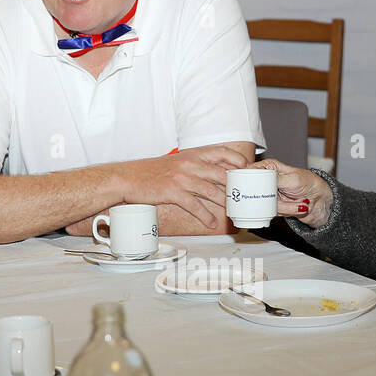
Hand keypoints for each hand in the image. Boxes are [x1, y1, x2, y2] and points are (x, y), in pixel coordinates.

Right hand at [119, 145, 248, 228]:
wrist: (128, 177)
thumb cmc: (151, 172)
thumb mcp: (176, 161)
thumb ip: (195, 165)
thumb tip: (214, 175)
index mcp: (192, 154)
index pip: (222, 152)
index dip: (237, 161)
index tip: (247, 170)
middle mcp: (189, 163)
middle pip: (221, 174)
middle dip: (235, 187)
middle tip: (243, 198)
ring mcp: (182, 177)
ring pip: (211, 191)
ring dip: (224, 203)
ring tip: (232, 213)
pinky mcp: (173, 192)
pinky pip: (195, 205)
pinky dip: (205, 216)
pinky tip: (211, 223)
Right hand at [255, 159, 330, 226]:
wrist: (320, 200)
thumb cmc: (310, 183)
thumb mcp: (293, 179)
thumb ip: (274, 180)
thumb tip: (259, 179)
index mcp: (269, 167)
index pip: (251, 172)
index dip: (252, 180)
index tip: (264, 188)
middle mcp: (267, 180)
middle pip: (256, 192)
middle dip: (273, 198)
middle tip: (286, 196)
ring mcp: (269, 194)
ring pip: (265, 205)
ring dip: (286, 206)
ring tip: (300, 202)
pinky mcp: (273, 206)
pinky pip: (272, 212)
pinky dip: (287, 211)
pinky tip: (297, 206)